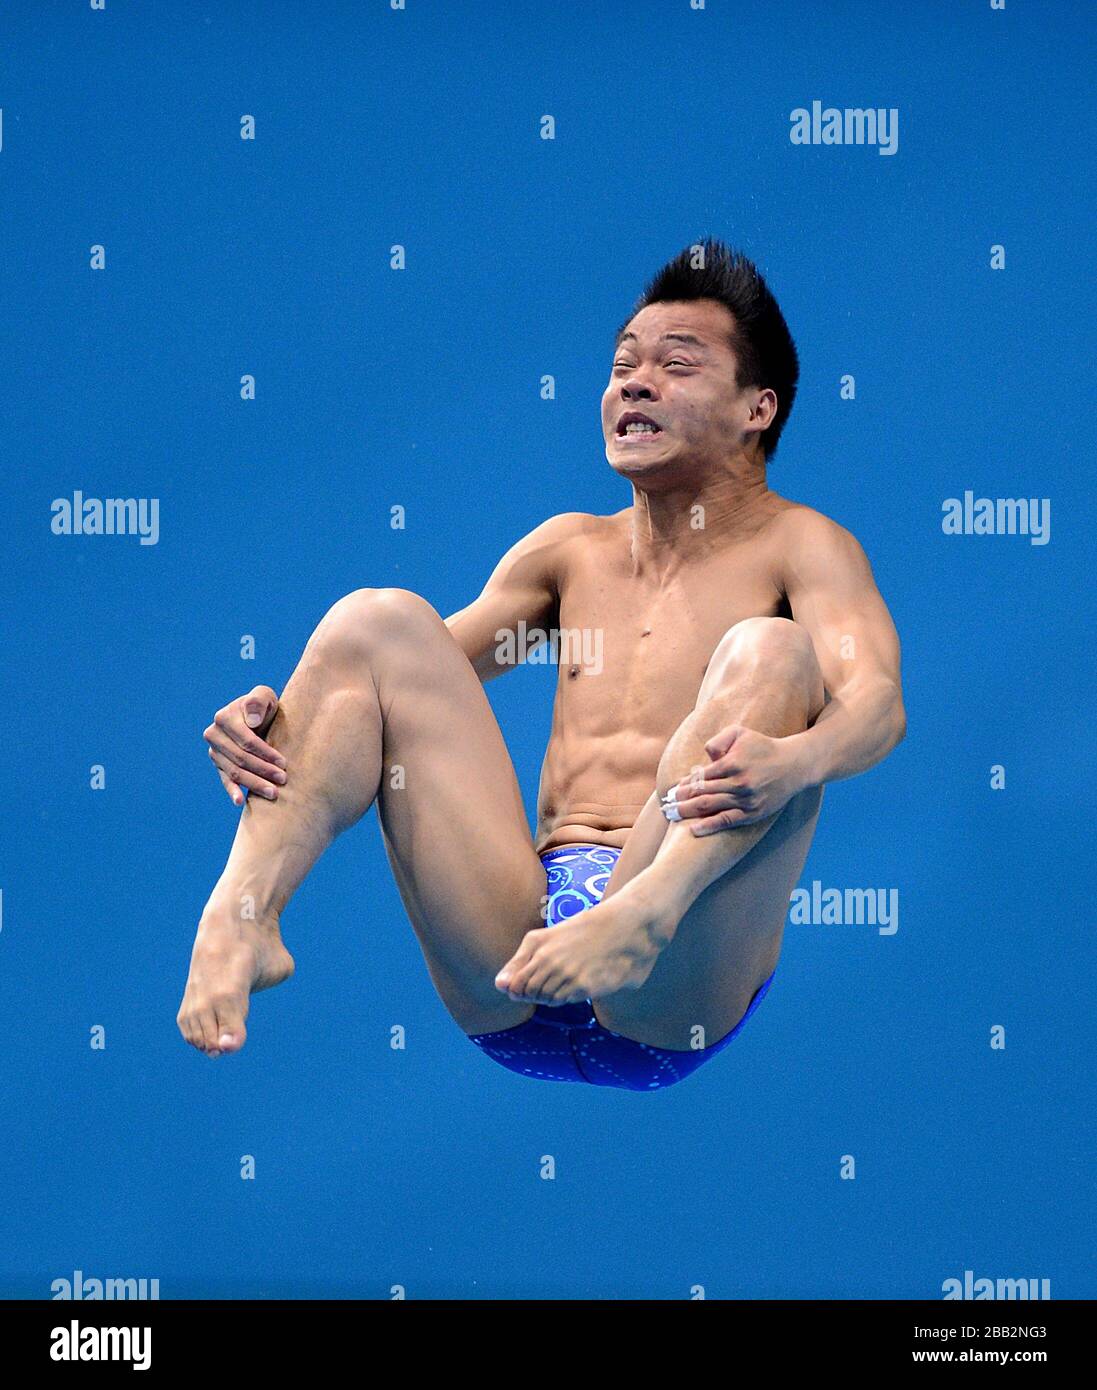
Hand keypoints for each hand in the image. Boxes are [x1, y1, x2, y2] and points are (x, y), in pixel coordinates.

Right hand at [203, 685, 285, 805]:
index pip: (246, 741)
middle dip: (263, 771)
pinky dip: (232, 791)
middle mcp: (214, 735)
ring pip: (235, 772)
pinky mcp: (218, 765)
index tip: (284, 763)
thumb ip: (258, 701)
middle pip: (241, 758)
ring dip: (254, 784)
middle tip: (283, 780)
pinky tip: (240, 802)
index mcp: (224, 717)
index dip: (265, 753)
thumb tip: (251, 722)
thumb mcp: (264, 696)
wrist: (258, 718)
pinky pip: (225, 780)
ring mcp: (215, 752)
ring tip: (273, 793)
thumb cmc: (264, 706)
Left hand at [662, 724, 807, 833]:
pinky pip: (727, 821)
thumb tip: (705, 757)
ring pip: (711, 807)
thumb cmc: (763, 747)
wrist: (794, 765)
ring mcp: (746, 800)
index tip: (672, 791)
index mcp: (732, 763)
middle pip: (701, 793)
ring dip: (688, 812)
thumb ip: (718, 740)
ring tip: (672, 815)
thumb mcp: (740, 733)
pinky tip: (694, 830)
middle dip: (681, 800)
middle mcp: (738, 783)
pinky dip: (709, 826)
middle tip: (665, 806)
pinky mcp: (753, 813)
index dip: (685, 785)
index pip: (701, 776)